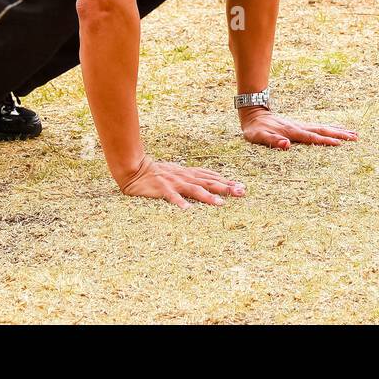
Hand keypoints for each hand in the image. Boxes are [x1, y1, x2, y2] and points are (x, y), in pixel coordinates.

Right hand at [118, 156, 245, 208]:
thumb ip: (193, 177)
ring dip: (208, 196)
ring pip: (194, 189)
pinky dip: (180, 202)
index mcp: (189, 174)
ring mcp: (174, 182)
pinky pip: (172, 196)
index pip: (212, 177)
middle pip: (208, 182)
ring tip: (220, 204)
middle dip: (225, 187)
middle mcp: (185, 177)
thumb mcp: (179, 173)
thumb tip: (211, 180)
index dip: (227, 181)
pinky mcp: (162, 188)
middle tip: (240, 193)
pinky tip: (187, 210)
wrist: (136, 169)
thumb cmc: (158, 173)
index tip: (242, 187)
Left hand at [239, 106, 357, 149]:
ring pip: (323, 127)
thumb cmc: (255, 129)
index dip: (325, 141)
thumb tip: (287, 146)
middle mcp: (299, 127)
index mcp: (291, 131)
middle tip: (355, 137)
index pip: (311, 137)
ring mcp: (301, 125)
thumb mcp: (259, 137)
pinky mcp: (300, 125)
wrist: (254, 114)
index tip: (340, 144)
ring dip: (338, 131)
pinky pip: (319, 127)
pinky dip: (330, 128)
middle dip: (339, 134)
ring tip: (354, 133)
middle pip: (323, 130)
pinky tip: (337, 129)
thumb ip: (273, 141)